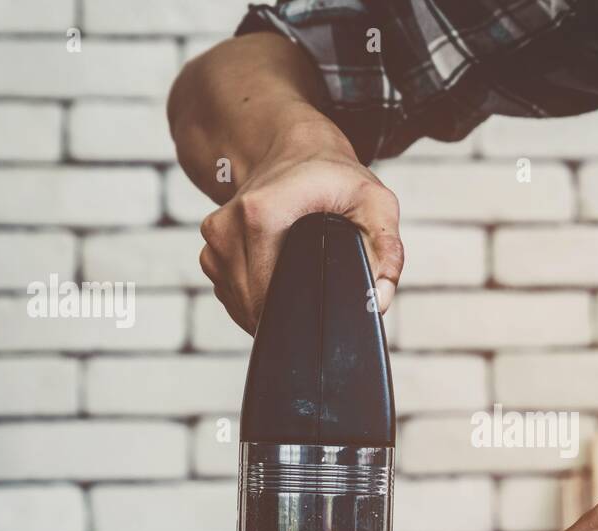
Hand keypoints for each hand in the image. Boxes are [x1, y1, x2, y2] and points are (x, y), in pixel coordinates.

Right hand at [198, 126, 402, 332]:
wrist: (294, 150)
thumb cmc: (334, 178)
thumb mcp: (375, 204)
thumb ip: (386, 252)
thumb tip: (377, 300)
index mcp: (261, 214)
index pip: (270, 296)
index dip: (301, 313)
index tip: (323, 306)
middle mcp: (227, 228)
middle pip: (255, 305)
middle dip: (289, 311)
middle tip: (317, 288)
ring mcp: (214, 241)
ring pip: (242, 305)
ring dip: (270, 306)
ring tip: (299, 277)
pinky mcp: (210, 252)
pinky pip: (232, 294)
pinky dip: (255, 297)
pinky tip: (279, 276)